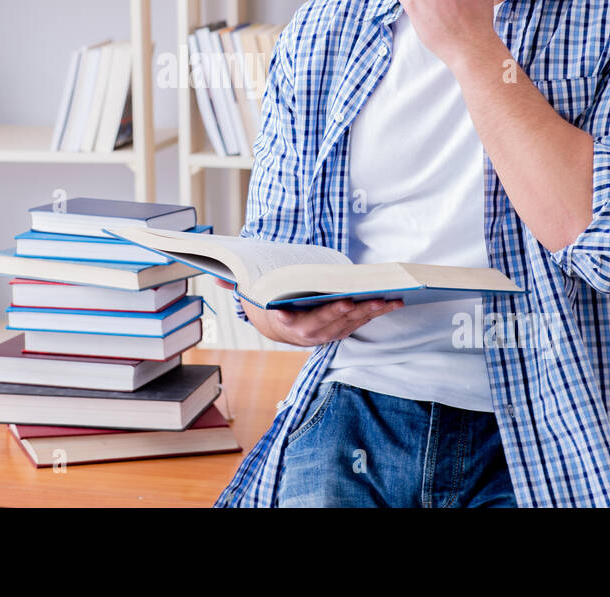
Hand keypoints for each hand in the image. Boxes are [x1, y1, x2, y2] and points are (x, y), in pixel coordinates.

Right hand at [241, 296, 404, 347]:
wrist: (283, 326)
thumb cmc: (271, 302)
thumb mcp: (253, 294)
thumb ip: (236, 285)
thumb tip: (214, 276)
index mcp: (287, 325)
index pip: (288, 322)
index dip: (287, 319)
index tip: (283, 313)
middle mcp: (311, 334)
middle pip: (327, 322)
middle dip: (341, 312)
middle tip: (352, 300)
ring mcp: (330, 333)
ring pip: (351, 323)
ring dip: (370, 313)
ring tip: (387, 299)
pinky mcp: (345, 329)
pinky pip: (362, 321)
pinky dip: (378, 312)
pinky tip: (394, 301)